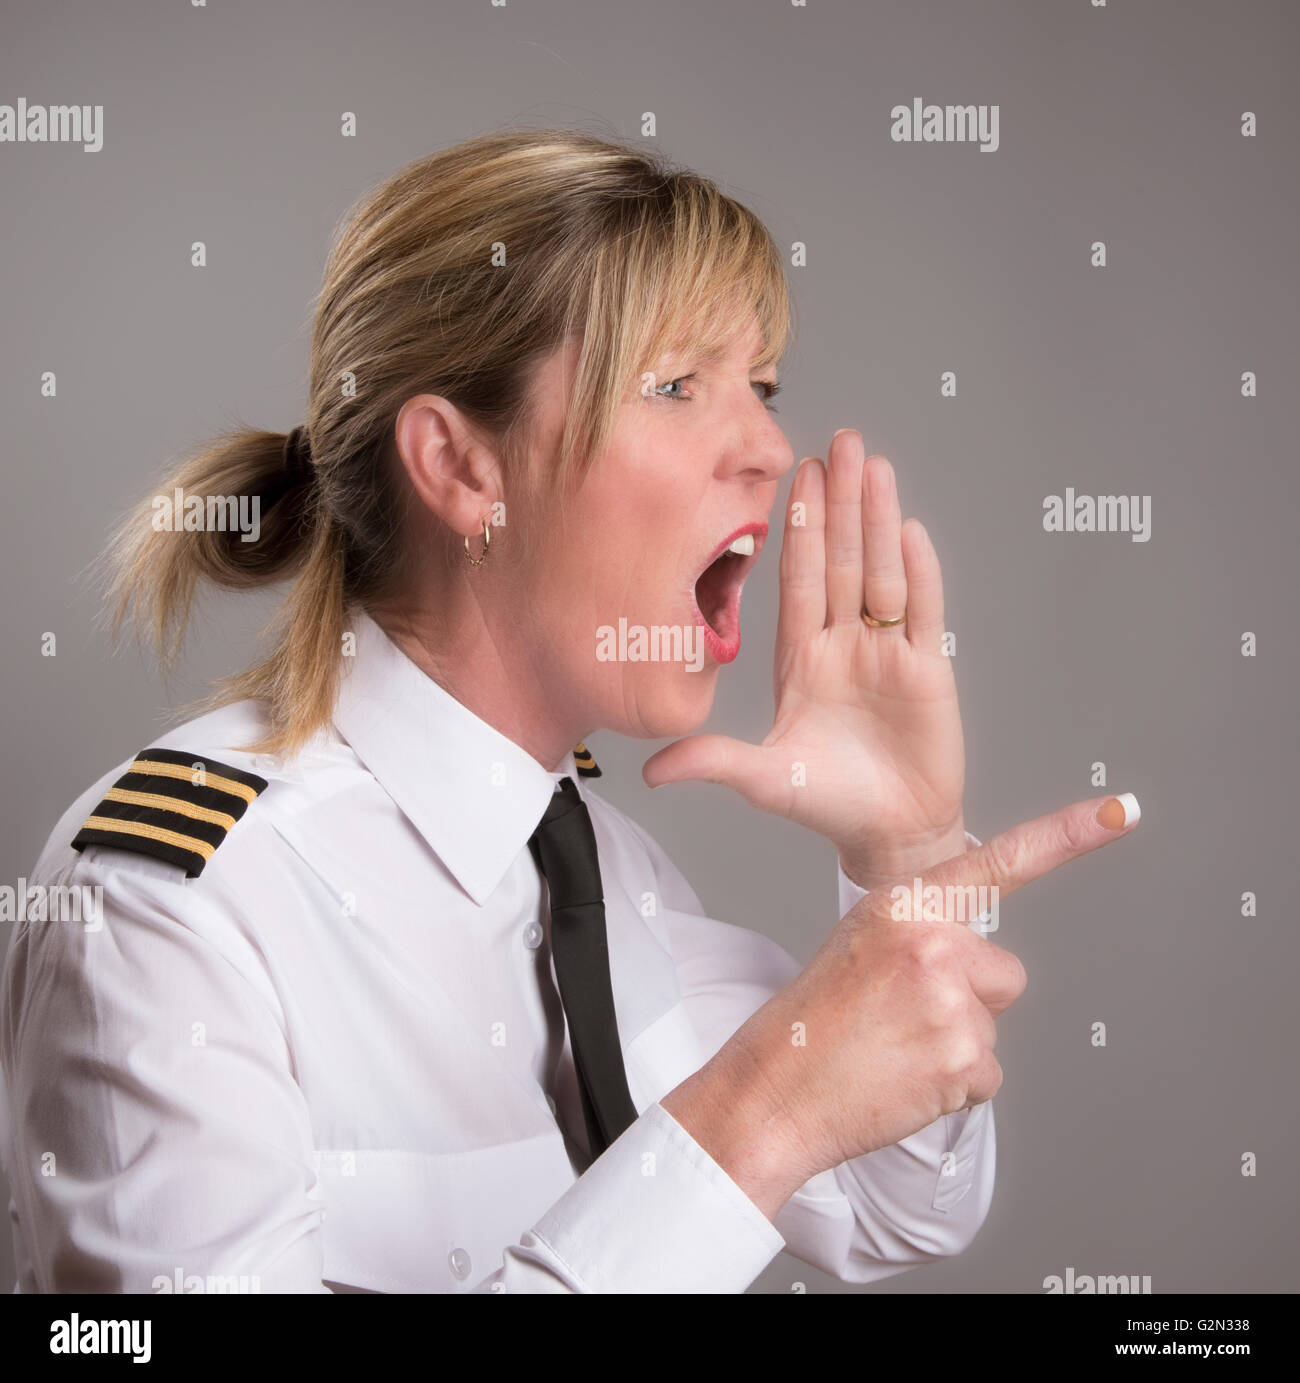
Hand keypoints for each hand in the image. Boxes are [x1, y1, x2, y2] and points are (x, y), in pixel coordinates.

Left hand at [643, 429, 966, 887]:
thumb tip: (650, 769)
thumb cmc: (827, 803)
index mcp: (802, 659)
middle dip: (840, 503)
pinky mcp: (927, 671)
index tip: (795, 477)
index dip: (798, 528)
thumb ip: (714, 762)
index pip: (799, 581)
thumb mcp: (765, 778)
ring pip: (881, 573)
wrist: (890, 832)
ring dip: (876, 520)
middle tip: (837, 442)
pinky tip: (908, 530)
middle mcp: (843, 645)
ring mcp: (886, 652)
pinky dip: (917, 572)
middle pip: (842, 560)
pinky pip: (922, 611)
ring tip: (873, 465)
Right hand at [661, 791, 1141, 1218]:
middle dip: (967, 1001)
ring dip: (954, 1047)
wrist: (773, 1091)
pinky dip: (952, 1088)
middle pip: (1002, 974)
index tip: (1119, 810)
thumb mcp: (858, 946)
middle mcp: (935, 943)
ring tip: (890, 1051)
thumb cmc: (808, 1023)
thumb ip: (920, 934)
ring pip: (991, 1027)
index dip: (1066, 835)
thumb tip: (971, 960)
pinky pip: (986, 1077)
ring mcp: (954, 1002)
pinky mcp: (966, 1061)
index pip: (998, 862)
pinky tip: (903, 1082)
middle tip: (898, 1020)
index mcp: (905, 905)